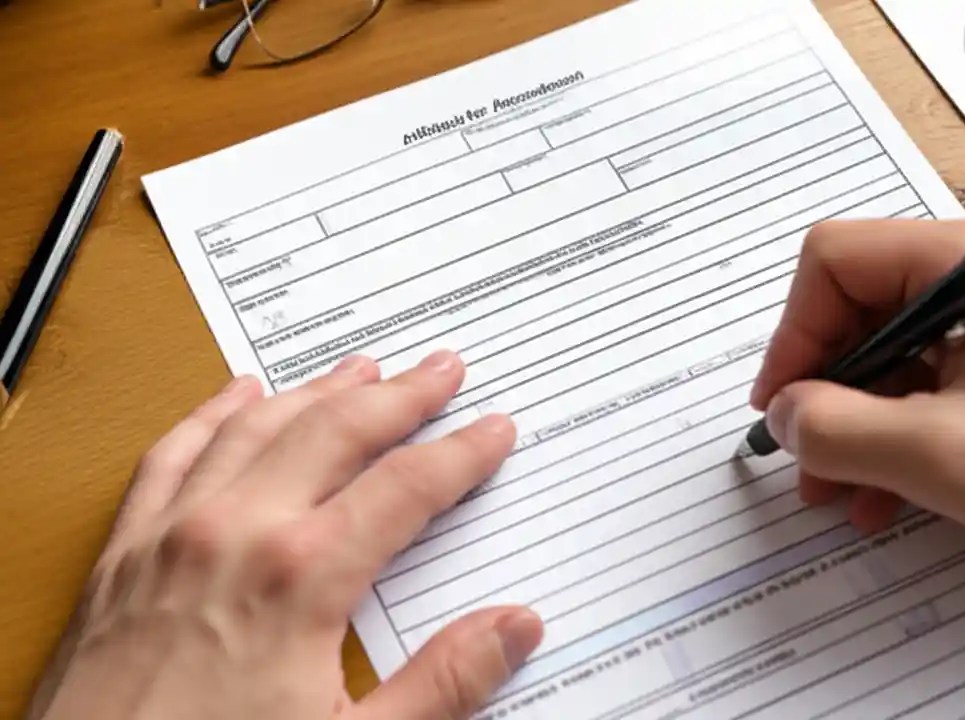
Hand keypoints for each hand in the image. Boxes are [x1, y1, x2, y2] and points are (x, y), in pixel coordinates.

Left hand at [27, 352, 541, 719]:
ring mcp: (172, 534)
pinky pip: (172, 453)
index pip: (406, 487)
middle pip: (336, 431)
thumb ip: (442, 685)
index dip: (461, 452)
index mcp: (301, 577)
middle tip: (441, 369)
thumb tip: (514, 627)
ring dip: (317, 390)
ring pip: (257, 426)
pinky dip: (211, 414)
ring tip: (360, 367)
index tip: (493, 429)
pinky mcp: (125, 553)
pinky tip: (237, 395)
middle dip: (399, 395)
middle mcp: (235, 532)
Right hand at [751, 218, 964, 580]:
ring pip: (901, 349)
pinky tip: (893, 489)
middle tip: (807, 458)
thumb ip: (838, 429)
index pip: (837, 260)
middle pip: (865, 306)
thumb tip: (785, 415)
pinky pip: (943, 374)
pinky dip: (908, 425)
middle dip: (827, 390)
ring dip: (862, 421)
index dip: (793, 336)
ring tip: (845, 491)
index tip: (781, 406)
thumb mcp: (938, 455)